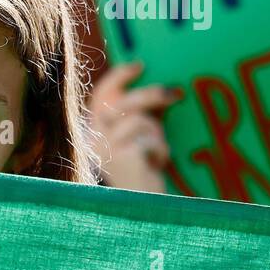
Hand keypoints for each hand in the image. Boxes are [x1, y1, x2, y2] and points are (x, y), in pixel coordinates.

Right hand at [87, 61, 175, 192]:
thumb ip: (138, 114)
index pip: (100, 95)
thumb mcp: (136, 137)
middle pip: (124, 103)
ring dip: (157, 133)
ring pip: (140, 121)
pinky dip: (160, 150)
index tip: (140, 65)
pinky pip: (150, 139)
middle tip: (175, 93)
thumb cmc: (143, 170)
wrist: (143, 205)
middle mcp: (94, 138)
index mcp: (94, 130)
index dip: (119, 77)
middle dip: (152, 94)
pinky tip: (158, 163)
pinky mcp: (124, 156)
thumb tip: (158, 86)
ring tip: (159, 149)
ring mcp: (107, 148)